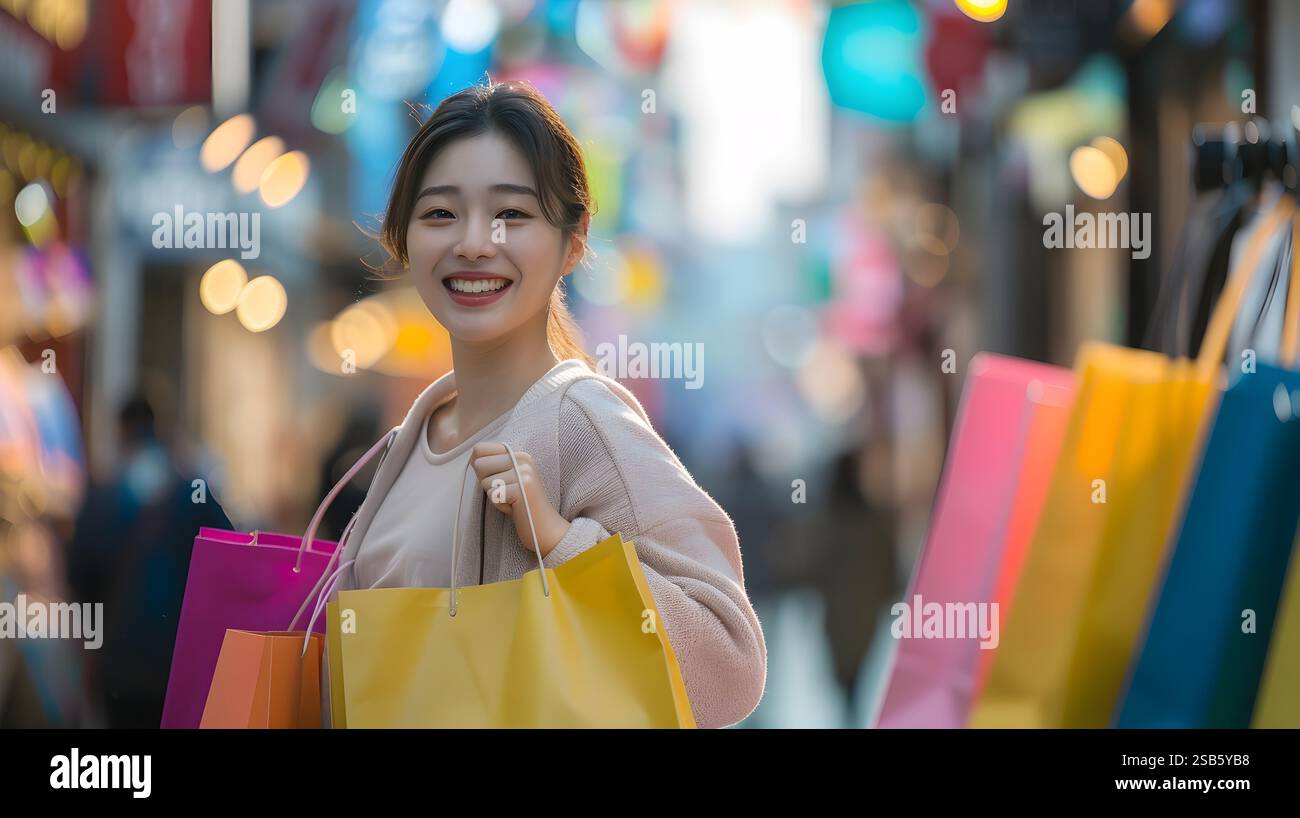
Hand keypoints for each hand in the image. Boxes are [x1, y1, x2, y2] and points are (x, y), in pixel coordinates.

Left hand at [469, 442, 569, 557]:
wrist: (545, 527)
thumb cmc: (521, 505)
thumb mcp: (508, 478)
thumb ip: (492, 465)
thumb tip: (472, 458)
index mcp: (519, 454)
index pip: (480, 449)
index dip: (481, 468)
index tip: (498, 481)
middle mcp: (523, 459)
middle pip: (479, 464)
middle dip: (487, 483)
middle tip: (506, 493)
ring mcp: (524, 473)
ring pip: (485, 481)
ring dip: (495, 496)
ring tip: (512, 500)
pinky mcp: (522, 489)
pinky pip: (493, 495)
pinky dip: (500, 505)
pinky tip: (515, 507)